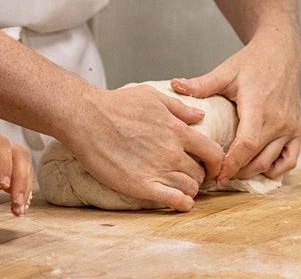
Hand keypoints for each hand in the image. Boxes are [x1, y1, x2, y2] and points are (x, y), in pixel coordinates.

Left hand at [0, 124, 32, 216]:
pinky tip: (17, 210)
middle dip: (21, 178)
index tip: (3, 184)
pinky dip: (18, 195)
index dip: (6, 163)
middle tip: (17, 200)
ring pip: (20, 169)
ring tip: (18, 210)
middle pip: (18, 155)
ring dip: (23, 188)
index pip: (0, 144)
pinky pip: (13, 183)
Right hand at [63, 85, 224, 211]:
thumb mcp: (152, 97)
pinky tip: (178, 203)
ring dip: (188, 190)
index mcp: (177, 130)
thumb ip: (179, 107)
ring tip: (179, 187)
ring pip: (190, 189)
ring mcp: (158, 170)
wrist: (85, 117)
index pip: (214, 152)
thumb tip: (199, 115)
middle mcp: (172, 152)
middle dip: (198, 176)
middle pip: (201, 173)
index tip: (208, 165)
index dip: (215, 162)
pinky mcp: (141, 185)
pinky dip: (181, 204)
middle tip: (188, 176)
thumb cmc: (115, 105)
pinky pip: (174, 201)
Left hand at [172, 30, 300, 184]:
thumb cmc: (252, 63)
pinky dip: (276, 170)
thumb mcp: (225, 72)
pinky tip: (259, 168)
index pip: (247, 144)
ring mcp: (290, 126)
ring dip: (251, 173)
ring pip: (271, 163)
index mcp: (258, 105)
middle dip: (236, 172)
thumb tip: (174, 86)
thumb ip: (201, 84)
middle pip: (257, 159)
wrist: (281, 53)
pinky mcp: (298, 129)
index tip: (216, 175)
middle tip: (217, 177)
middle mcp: (278, 119)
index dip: (231, 164)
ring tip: (233, 174)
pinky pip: (290, 160)